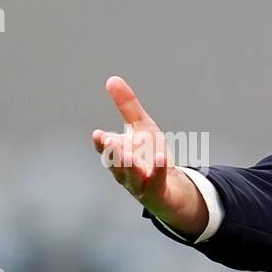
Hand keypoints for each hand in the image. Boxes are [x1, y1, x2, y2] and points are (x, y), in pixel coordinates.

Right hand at [92, 76, 206, 236]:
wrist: (172, 188)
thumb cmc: (151, 157)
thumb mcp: (142, 128)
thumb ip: (128, 107)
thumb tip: (112, 79)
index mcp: (117, 154)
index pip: (104, 148)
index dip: (101, 143)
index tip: (99, 134)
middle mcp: (124, 171)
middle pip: (115, 162)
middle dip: (113, 152)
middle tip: (111, 141)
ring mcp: (139, 184)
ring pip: (131, 176)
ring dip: (129, 166)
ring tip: (129, 154)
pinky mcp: (156, 192)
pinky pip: (156, 182)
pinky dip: (157, 171)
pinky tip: (161, 158)